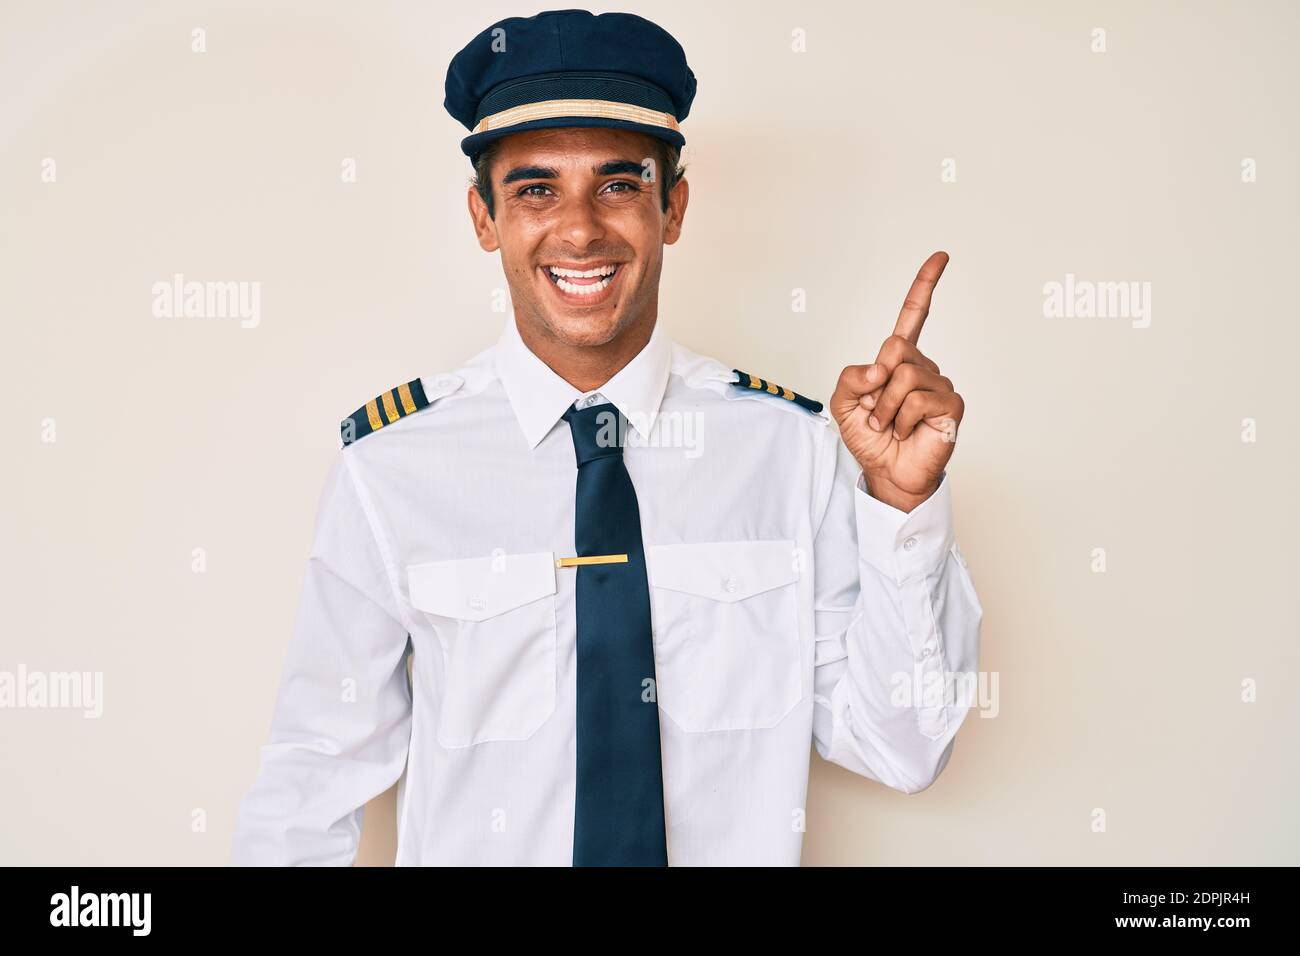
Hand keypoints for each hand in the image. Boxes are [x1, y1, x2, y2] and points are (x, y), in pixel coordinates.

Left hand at [829, 251, 964, 511]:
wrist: (888, 473)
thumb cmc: (871, 437)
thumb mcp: (843, 404)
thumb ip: (850, 377)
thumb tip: (880, 367)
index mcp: (899, 359)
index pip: (914, 315)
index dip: (926, 285)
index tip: (941, 256)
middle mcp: (923, 366)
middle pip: (895, 348)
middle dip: (876, 384)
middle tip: (877, 411)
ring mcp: (939, 383)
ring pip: (903, 376)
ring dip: (886, 407)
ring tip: (891, 425)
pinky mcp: (950, 404)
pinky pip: (917, 399)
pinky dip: (902, 419)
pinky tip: (907, 431)